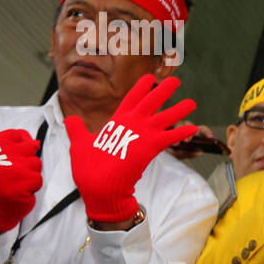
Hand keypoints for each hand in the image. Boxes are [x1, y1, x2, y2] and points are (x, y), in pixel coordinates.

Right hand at [0, 129, 42, 233]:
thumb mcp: (0, 157)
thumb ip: (16, 146)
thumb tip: (36, 142)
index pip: (18, 134)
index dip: (23, 145)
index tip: (18, 154)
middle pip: (30, 148)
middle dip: (28, 161)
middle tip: (16, 172)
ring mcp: (8, 170)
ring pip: (36, 163)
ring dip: (31, 173)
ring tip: (18, 181)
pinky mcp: (18, 184)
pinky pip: (38, 178)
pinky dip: (33, 186)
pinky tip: (21, 189)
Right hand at [64, 74, 196, 222]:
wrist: (100, 186)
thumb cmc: (89, 166)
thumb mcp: (79, 143)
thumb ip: (77, 129)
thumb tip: (70, 119)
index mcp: (117, 120)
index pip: (131, 98)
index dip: (141, 87)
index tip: (150, 77)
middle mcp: (132, 123)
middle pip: (152, 101)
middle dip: (164, 90)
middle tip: (176, 80)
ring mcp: (143, 135)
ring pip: (166, 118)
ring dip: (180, 109)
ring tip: (193, 103)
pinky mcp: (151, 148)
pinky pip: (171, 138)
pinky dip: (182, 133)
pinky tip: (193, 129)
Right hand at [167, 124, 216, 159]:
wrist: (153, 147)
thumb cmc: (168, 150)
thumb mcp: (179, 154)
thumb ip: (188, 153)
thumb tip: (199, 152)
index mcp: (191, 133)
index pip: (202, 129)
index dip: (207, 132)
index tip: (211, 137)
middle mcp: (183, 127)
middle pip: (189, 125)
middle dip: (190, 132)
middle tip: (188, 141)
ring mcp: (172, 124)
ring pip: (177, 123)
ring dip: (177, 131)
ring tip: (176, 143)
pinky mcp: (162, 124)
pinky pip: (165, 124)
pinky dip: (166, 131)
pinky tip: (165, 139)